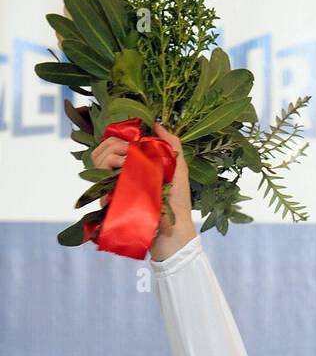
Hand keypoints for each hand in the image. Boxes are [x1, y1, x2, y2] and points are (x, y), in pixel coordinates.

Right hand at [90, 121, 196, 258]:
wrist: (175, 232)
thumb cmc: (178, 203)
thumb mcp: (179, 169)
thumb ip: (171, 144)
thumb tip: (156, 123)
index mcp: (132, 167)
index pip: (112, 144)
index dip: (119, 138)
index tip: (134, 142)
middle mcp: (119, 176)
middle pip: (101, 149)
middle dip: (115, 144)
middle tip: (132, 155)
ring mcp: (113, 188)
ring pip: (97, 159)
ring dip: (113, 155)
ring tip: (129, 165)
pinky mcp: (110, 200)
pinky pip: (99, 178)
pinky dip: (111, 169)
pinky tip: (124, 171)